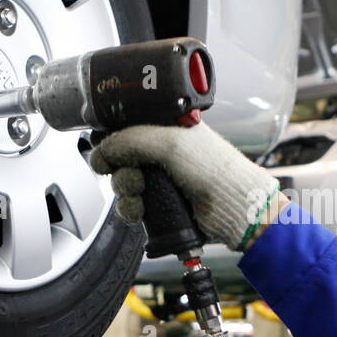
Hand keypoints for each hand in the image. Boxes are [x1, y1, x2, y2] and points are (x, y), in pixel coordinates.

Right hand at [89, 122, 284, 251]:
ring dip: (125, 191)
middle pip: (121, 156)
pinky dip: (131, 208)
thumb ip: (131, 140)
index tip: (106, 153)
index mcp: (168, 125)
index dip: (113, 139)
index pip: (128, 126)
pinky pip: (133, 203)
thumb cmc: (215, 170)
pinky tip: (140, 211)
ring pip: (124, 181)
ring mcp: (164, 176)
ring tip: (139, 196)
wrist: (235, 208)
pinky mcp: (164, 201)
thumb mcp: (169, 144)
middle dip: (120, 170)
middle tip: (134, 178)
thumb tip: (102, 148)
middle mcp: (164, 149)